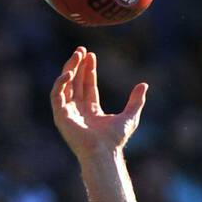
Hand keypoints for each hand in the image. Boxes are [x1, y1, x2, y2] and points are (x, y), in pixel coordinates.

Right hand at [51, 47, 147, 162]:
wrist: (103, 152)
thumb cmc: (115, 139)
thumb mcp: (130, 116)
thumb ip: (136, 101)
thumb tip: (144, 85)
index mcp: (91, 111)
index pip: (87, 86)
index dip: (88, 70)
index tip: (90, 55)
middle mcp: (78, 110)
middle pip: (76, 82)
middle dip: (78, 65)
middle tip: (81, 50)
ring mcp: (68, 112)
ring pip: (66, 85)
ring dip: (69, 69)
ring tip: (76, 55)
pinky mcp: (60, 115)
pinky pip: (56, 95)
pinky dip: (61, 83)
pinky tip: (69, 72)